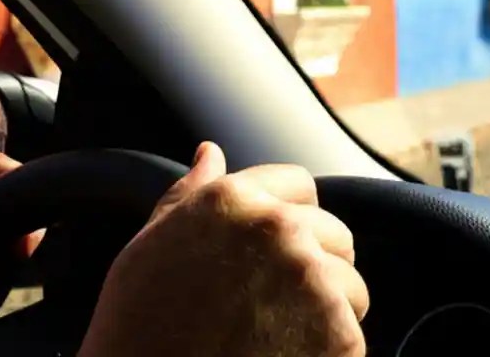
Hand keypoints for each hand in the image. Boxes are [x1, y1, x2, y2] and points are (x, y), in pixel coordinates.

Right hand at [79, 142, 368, 356]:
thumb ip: (188, 194)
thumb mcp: (150, 246)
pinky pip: (352, 332)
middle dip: (314, 261)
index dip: (287, 217)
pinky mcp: (337, 333)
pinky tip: (287, 356)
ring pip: (351, 284)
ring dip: (328, 308)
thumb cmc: (138, 325)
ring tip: (280, 335)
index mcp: (234, 200)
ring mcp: (312, 281)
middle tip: (273, 302)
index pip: (299, 185)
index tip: (271, 252)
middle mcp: (279, 229)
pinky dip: (329, 348)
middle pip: (334, 232)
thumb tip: (209, 153)